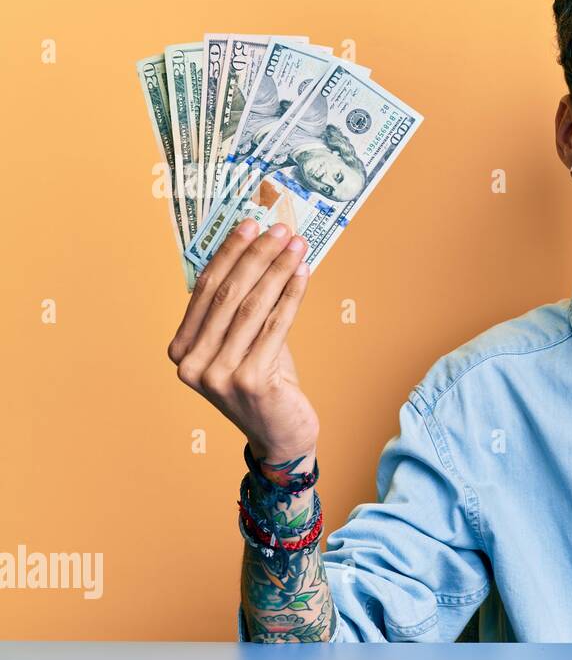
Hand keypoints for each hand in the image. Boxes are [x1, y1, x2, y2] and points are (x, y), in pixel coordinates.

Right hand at [168, 219, 318, 463]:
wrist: (281, 435)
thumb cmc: (264, 383)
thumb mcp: (244, 342)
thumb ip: (242, 307)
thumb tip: (261, 251)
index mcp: (181, 349)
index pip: (204, 289)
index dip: (228, 253)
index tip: (249, 224)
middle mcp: (192, 363)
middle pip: (228, 294)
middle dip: (256, 255)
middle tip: (279, 228)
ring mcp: (217, 374)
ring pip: (252, 307)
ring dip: (278, 270)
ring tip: (297, 245)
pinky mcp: (249, 381)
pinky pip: (275, 327)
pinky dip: (291, 295)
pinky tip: (303, 274)